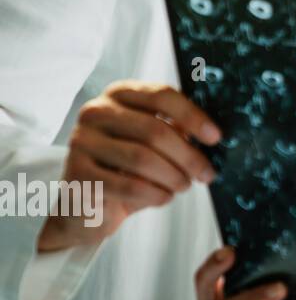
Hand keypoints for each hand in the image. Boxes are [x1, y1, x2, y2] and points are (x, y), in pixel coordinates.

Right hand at [36, 81, 220, 252]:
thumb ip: (177, 129)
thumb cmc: (128, 168)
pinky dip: (154, 194)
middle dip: (188, 156)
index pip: (161, 95)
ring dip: (173, 177)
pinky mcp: (76, 174)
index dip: (192, 116)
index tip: (216, 137)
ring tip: (184, 185)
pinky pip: (127, 185)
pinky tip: (164, 197)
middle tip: (207, 174)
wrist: (86, 205)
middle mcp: (95, 112)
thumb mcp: (153, 142)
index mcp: (119, 94)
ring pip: (142, 159)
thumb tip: (214, 133)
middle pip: (155, 130)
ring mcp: (81, 142)